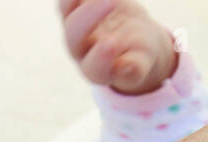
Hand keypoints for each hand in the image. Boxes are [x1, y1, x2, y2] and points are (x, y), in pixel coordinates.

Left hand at [59, 0, 175, 95]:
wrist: (133, 35)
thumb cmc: (138, 53)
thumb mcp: (141, 63)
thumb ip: (134, 69)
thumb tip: (128, 67)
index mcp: (95, 69)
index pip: (93, 66)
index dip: (100, 57)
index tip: (111, 44)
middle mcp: (78, 47)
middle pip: (74, 34)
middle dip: (90, 17)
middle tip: (111, 2)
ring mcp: (74, 23)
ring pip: (66, 7)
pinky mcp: (76, 4)